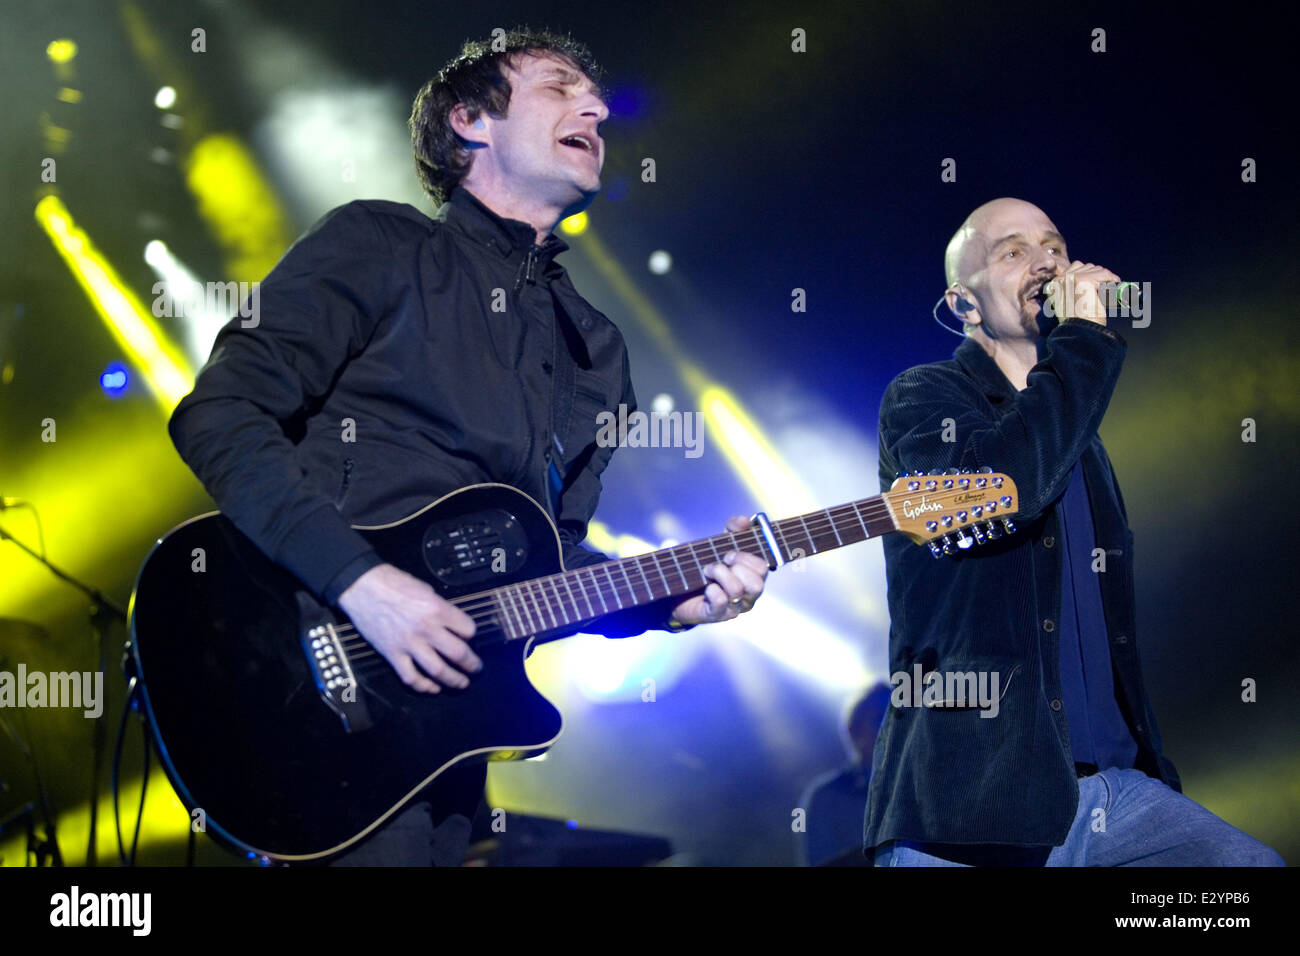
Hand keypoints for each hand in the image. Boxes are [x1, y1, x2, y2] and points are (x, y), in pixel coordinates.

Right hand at [337, 563, 481, 693]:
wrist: (362, 586)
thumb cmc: (393, 582)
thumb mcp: (425, 588)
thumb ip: (440, 607)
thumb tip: (451, 623)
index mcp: (437, 609)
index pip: (467, 629)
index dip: (471, 635)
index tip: (469, 638)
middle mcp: (426, 628)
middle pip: (458, 653)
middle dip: (472, 664)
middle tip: (476, 669)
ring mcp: (409, 644)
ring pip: (438, 671)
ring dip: (454, 680)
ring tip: (462, 683)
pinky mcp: (392, 654)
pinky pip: (411, 677)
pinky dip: (424, 687)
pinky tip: (433, 688)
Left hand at [668, 516, 768, 626]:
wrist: (680, 589)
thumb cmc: (707, 567)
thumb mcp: (720, 544)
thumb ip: (733, 529)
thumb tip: (744, 520)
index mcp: (753, 578)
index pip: (762, 568)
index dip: (746, 558)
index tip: (728, 553)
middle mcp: (748, 596)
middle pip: (757, 584)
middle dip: (736, 567)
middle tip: (720, 562)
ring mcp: (734, 608)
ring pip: (738, 591)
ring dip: (720, 574)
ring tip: (707, 570)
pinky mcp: (717, 615)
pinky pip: (721, 602)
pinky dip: (712, 590)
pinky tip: (706, 587)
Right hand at [1045, 260, 1120, 324]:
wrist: (1079, 334)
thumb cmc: (1078, 323)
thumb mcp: (1072, 303)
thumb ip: (1075, 289)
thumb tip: (1093, 278)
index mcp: (1054, 285)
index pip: (1075, 267)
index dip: (1090, 273)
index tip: (1100, 282)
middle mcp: (1059, 280)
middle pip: (1086, 266)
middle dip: (1099, 275)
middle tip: (1107, 287)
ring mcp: (1069, 279)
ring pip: (1095, 269)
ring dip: (1105, 278)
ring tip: (1109, 290)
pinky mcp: (1081, 281)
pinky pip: (1103, 274)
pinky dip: (1112, 279)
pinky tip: (1115, 286)